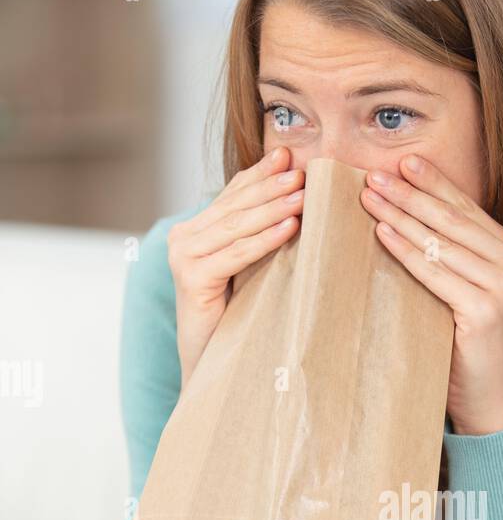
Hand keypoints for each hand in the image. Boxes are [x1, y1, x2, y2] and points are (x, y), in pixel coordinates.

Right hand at [167, 147, 305, 387]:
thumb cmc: (233, 320)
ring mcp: (184, 257)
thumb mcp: (247, 270)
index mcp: (195, 231)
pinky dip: (265, 239)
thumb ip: (256, 238)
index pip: (232, 194)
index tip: (288, 155)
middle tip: (302, 170)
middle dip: (270, 186)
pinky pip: (236, 254)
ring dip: (273, 207)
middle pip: (235, 205)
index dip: (260, 174)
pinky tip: (290, 227)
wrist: (210, 364)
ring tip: (303, 193)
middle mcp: (183, 238)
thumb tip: (297, 205)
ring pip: (237, 226)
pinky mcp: (191, 279)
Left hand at [360, 156, 502, 434]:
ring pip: (441, 242)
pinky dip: (407, 251)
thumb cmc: (466, 347)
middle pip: (452, 220)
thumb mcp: (465, 292)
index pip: (466, 209)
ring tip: (369, 198)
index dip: (433, 183)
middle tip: (373, 175)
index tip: (402, 162)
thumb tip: (406, 212)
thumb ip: (451, 256)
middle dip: (410, 194)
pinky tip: (383, 234)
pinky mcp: (486, 311)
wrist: (487, 399)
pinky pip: (435, 273)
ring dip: (402, 216)